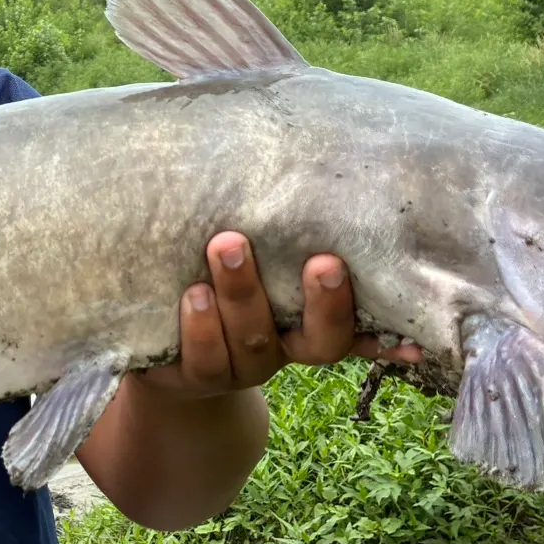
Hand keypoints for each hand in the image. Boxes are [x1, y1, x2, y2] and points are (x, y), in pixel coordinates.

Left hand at [139, 232, 422, 400]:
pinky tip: (193, 294)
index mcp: (310, 326)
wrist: (164, 353)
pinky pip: (200, 359)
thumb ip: (293, 235)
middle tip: (323, 261)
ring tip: (226, 246)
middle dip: (323, 303)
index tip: (378, 279)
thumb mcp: (263, 260)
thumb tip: (339, 168)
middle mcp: (282, 350)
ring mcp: (238, 367)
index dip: (374, 321)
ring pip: (251, 340)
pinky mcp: (190, 375)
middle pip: (317, 341)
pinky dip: (199, 327)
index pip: (355, 328)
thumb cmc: (228, 284)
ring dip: (243, 295)